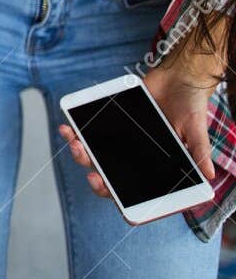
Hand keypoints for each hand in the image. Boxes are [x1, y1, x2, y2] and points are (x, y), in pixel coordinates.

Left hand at [58, 67, 218, 200]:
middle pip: (110, 178)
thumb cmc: (190, 106)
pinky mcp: (108, 124)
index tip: (114, 197)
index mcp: (156, 166)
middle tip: (92, 174)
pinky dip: (75, 133)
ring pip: (94, 156)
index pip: (136, 192)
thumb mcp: (195, 129)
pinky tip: (68, 128)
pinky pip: (88, 132)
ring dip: (81, 154)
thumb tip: (209, 175)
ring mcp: (119, 142)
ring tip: (76, 144)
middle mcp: (135, 158)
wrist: (177, 77)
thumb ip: (198, 151)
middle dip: (97, 179)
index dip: (122, 200)